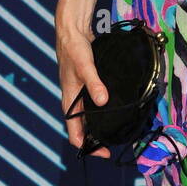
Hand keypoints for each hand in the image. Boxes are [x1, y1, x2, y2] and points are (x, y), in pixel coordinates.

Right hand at [56, 19, 109, 157]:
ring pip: (89, 116)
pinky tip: (115, 109)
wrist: (72, 32)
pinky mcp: (87, 85)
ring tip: (117, 130)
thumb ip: (94, 83)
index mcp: (69, 101)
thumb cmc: (75, 49)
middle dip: (96, 139)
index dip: (88, 147)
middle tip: (115, 143)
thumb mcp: (85, 66)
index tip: (105, 153)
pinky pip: (94, 103)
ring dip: (100, 124)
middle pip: (83, 128)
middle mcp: (73, 100)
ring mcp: (79, 93)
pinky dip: (103, 110)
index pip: (75, 134)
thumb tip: (103, 102)